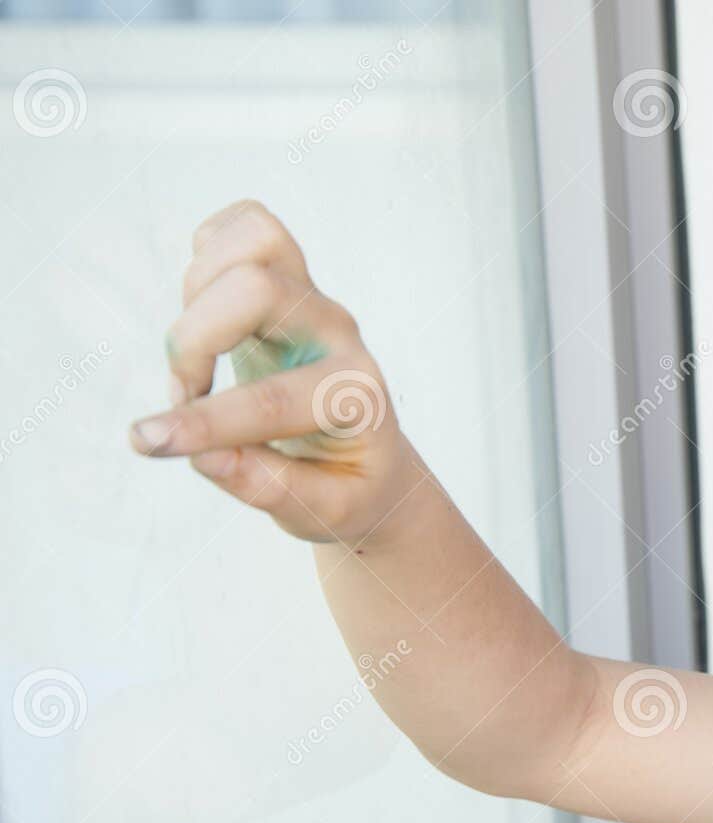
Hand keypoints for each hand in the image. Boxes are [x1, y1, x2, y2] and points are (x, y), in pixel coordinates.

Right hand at [128, 199, 413, 543]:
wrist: (372, 459)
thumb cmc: (346, 488)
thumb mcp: (324, 514)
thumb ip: (268, 488)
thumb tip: (204, 456)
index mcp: (356, 396)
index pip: (272, 400)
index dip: (204, 421)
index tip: (146, 442)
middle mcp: (339, 334)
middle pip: (256, 287)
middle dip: (192, 338)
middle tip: (181, 393)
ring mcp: (315, 299)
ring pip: (254, 239)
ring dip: (198, 293)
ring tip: (200, 353)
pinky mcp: (291, 277)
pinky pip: (244, 225)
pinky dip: (207, 253)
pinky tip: (208, 308)